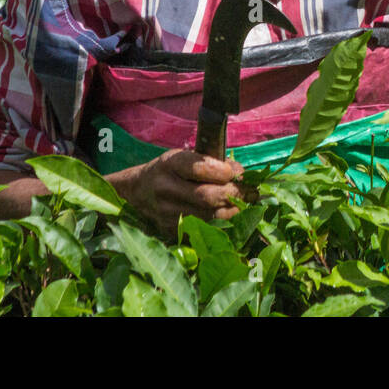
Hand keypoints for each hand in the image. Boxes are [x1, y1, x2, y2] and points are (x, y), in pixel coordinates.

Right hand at [115, 148, 257, 237]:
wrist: (138, 193)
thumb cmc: (170, 171)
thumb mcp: (184, 157)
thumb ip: (211, 162)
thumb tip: (241, 174)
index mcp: (169, 164)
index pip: (198, 168)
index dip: (222, 171)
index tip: (235, 172)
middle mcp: (166, 189)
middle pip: (207, 196)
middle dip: (234, 194)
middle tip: (250, 191)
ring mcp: (168, 213)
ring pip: (209, 216)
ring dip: (234, 210)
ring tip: (246, 203)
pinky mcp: (172, 231)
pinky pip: (205, 230)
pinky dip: (224, 224)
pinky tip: (232, 215)